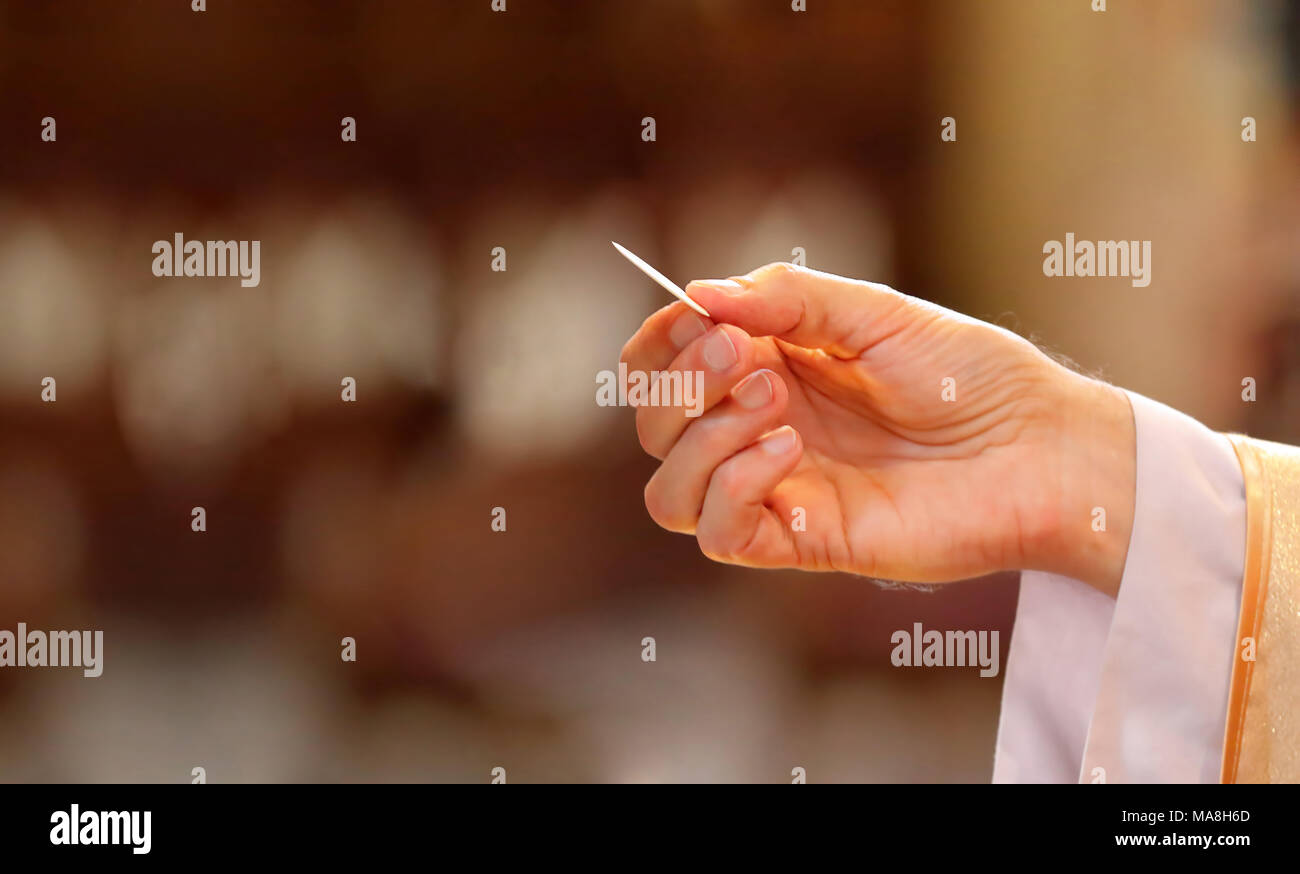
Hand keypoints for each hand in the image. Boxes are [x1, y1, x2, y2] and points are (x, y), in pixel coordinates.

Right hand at [620, 263, 1135, 595]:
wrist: (1041, 448)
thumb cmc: (970, 375)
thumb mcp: (875, 312)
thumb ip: (786, 299)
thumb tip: (698, 294)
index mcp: (768, 368)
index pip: (664, 365)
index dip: (659, 341)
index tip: (696, 317)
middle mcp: (758, 431)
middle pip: (655, 427)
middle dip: (681, 383)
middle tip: (743, 354)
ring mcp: (777, 490)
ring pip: (667, 492)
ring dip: (701, 438)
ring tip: (777, 406)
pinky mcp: (801, 541)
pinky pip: (717, 533)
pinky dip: (731, 486)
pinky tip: (787, 450)